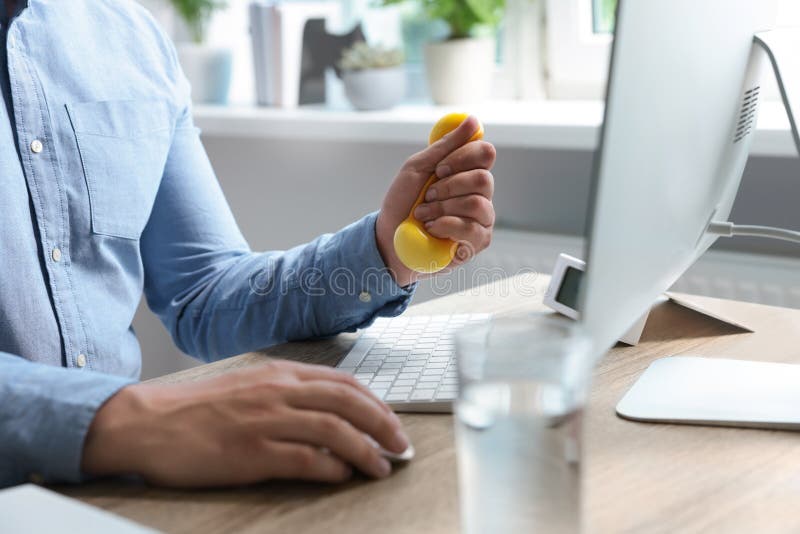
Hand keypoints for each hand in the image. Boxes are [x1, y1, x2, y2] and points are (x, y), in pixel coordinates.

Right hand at [81, 360, 408, 486]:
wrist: (149, 422)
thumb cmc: (198, 408)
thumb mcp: (249, 387)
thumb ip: (288, 394)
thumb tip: (329, 414)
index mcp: (280, 373)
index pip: (344, 384)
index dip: (375, 404)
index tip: (392, 422)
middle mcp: (279, 391)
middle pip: (348, 404)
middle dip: (383, 425)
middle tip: (401, 446)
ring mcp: (266, 421)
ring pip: (334, 431)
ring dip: (365, 451)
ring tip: (381, 467)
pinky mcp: (252, 452)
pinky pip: (305, 460)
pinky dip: (331, 469)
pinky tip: (343, 476)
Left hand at [376, 116, 495, 286]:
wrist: (391, 237)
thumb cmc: (403, 202)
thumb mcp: (418, 168)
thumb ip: (445, 145)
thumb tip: (472, 120)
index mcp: (468, 172)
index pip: (485, 153)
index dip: (462, 158)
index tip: (439, 169)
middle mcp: (480, 193)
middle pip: (484, 179)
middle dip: (449, 187)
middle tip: (428, 195)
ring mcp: (483, 218)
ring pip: (477, 204)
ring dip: (442, 208)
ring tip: (423, 215)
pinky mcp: (479, 241)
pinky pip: (472, 228)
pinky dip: (446, 226)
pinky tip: (432, 229)